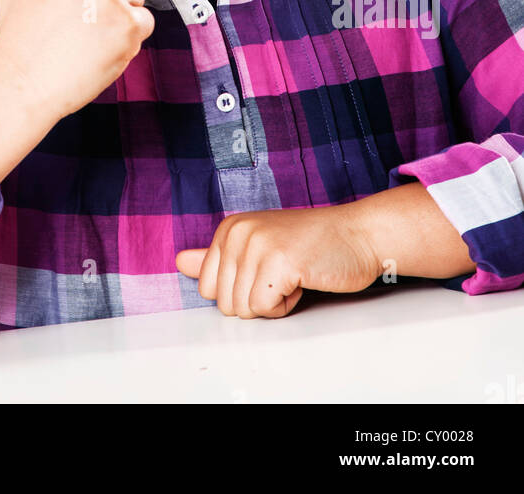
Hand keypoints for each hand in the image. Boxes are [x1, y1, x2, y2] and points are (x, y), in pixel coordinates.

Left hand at [175, 203, 380, 318]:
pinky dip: (287, 306)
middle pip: (225, 304)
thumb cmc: (311, 244)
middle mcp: (237, 232)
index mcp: (228, 229)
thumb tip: (180, 262)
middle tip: (284, 274)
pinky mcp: (279, 262)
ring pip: (243, 310)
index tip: (267, 272)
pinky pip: (265, 310)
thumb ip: (218, 258)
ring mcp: (257, 245)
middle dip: (257, 301)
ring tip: (293, 275)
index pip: (208, 289)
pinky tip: (302, 280)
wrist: (357, 235)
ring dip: (273, 304)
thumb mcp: (258, 245)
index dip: (241, 293)